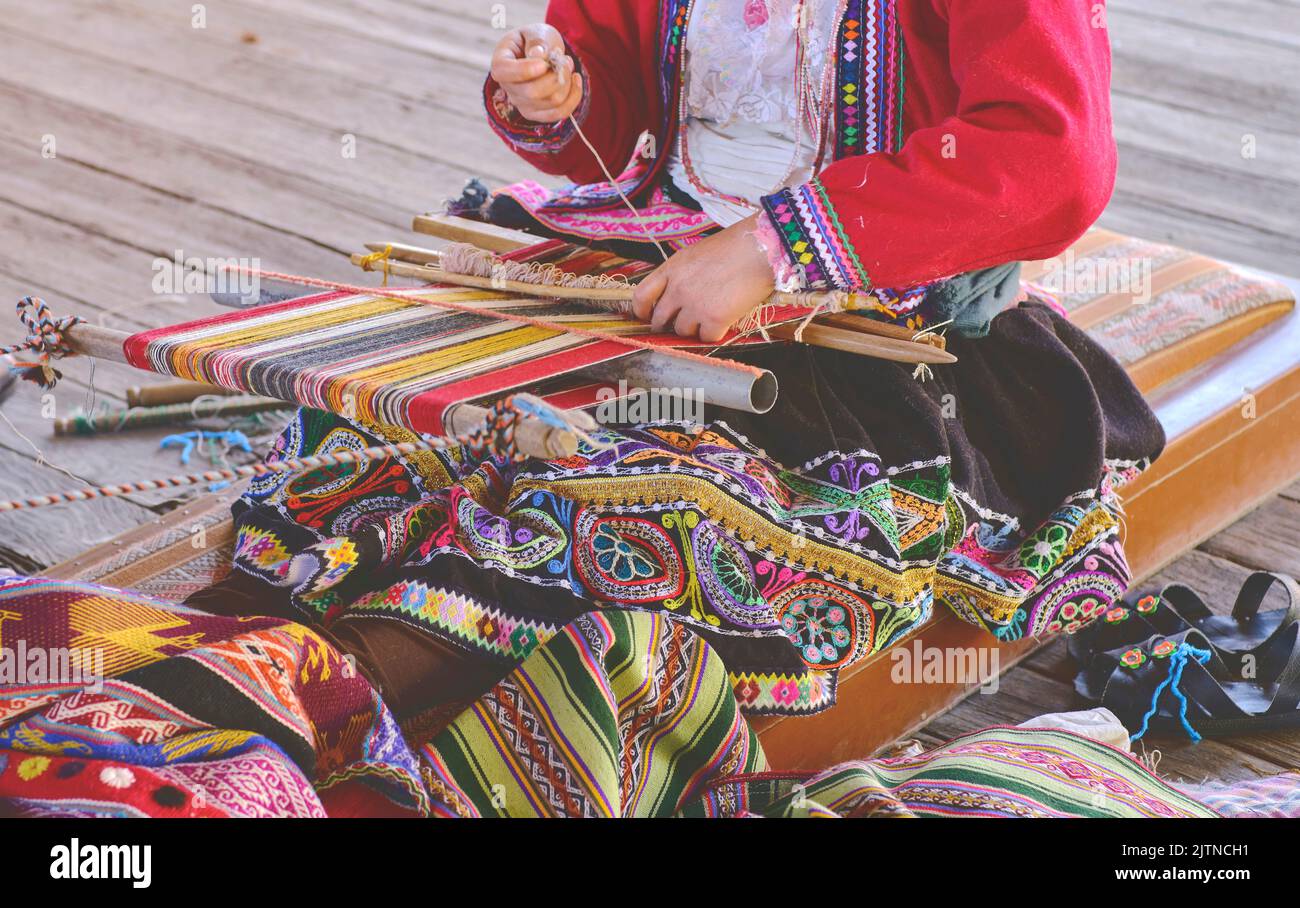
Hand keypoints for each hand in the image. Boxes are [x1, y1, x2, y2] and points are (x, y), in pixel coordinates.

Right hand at [490, 24, 583, 123]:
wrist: (542, 54)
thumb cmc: (535, 41)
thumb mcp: (536, 32)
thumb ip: (537, 41)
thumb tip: (538, 55)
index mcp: (500, 63)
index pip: (503, 72)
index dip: (525, 70)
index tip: (544, 63)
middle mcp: (507, 88)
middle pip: (532, 93)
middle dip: (556, 75)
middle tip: (565, 59)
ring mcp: (521, 104)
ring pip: (551, 102)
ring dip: (567, 82)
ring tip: (568, 65)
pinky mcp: (537, 114)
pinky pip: (559, 113)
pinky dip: (574, 96)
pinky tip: (576, 79)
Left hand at [631, 215, 775, 341]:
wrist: (761, 249)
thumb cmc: (735, 247)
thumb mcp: (696, 254)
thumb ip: (681, 274)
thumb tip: (675, 295)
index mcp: (671, 269)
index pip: (641, 296)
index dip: (642, 311)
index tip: (647, 316)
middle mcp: (678, 289)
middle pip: (660, 319)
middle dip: (668, 325)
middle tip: (683, 322)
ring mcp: (694, 306)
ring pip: (682, 331)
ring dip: (694, 328)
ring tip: (712, 314)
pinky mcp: (714, 320)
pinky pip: (706, 337)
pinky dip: (715, 333)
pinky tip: (725, 320)